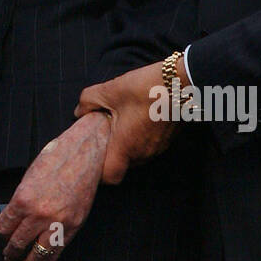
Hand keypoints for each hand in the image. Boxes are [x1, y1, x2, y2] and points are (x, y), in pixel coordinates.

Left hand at [0, 112, 108, 260]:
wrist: (85, 154)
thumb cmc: (57, 157)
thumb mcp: (29, 176)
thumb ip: (20, 199)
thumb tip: (13, 217)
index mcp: (23, 198)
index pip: (3, 226)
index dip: (1, 232)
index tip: (3, 233)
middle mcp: (39, 213)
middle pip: (17, 242)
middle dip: (10, 251)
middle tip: (8, 256)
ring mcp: (57, 222)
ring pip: (37, 253)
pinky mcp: (73, 226)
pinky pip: (56, 252)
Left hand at [75, 60, 177, 184]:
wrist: (181, 83)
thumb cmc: (144, 89)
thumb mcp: (109, 90)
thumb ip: (88, 101)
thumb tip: (79, 111)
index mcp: (125, 147)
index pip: (111, 177)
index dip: (99, 173)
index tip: (93, 157)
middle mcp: (143, 153)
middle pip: (123, 165)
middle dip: (112, 153)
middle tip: (103, 133)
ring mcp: (158, 148)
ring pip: (136, 155)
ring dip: (126, 145)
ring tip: (120, 123)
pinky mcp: (168, 139)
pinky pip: (149, 146)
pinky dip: (140, 138)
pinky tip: (136, 119)